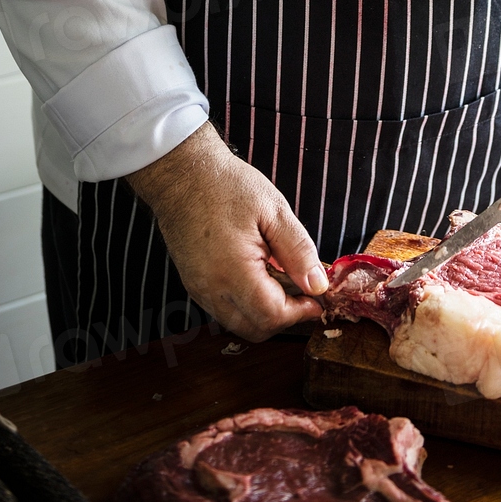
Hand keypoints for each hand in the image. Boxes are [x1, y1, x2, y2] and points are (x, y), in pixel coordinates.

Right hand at [127, 122, 326, 340]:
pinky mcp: (193, 283)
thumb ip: (298, 251)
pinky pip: (223, 308)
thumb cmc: (225, 185)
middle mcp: (211, 289)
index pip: (272, 316)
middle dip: (285, 318)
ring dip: (265, 312)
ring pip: (238, 322)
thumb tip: (317, 284)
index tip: (317, 300)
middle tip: (305, 294)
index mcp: (233, 272)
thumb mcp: (273, 211)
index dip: (300, 312)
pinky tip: (259, 275)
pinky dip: (246, 304)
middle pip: (255, 329)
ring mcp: (198, 289)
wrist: (182, 173)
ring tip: (283, 280)